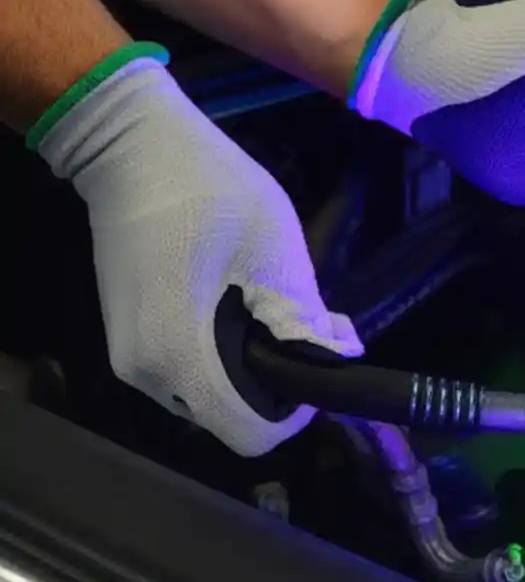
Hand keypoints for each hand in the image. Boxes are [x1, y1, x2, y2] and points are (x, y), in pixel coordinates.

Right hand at [37, 55, 362, 455]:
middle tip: (300, 325)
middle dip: (275, 385)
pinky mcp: (129, 338)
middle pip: (230, 418)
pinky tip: (239, 303)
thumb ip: (305, 318)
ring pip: (210, 397)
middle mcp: (146, 375)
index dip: (294, 412)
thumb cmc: (208, 190)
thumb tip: (338, 360)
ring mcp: (130, 358)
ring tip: (272, 307)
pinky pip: (187, 371)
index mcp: (179, 358)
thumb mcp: (274, 250)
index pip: (251, 435)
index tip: (314, 363)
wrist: (129, 145)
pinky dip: (221, 353)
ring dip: (249, 367)